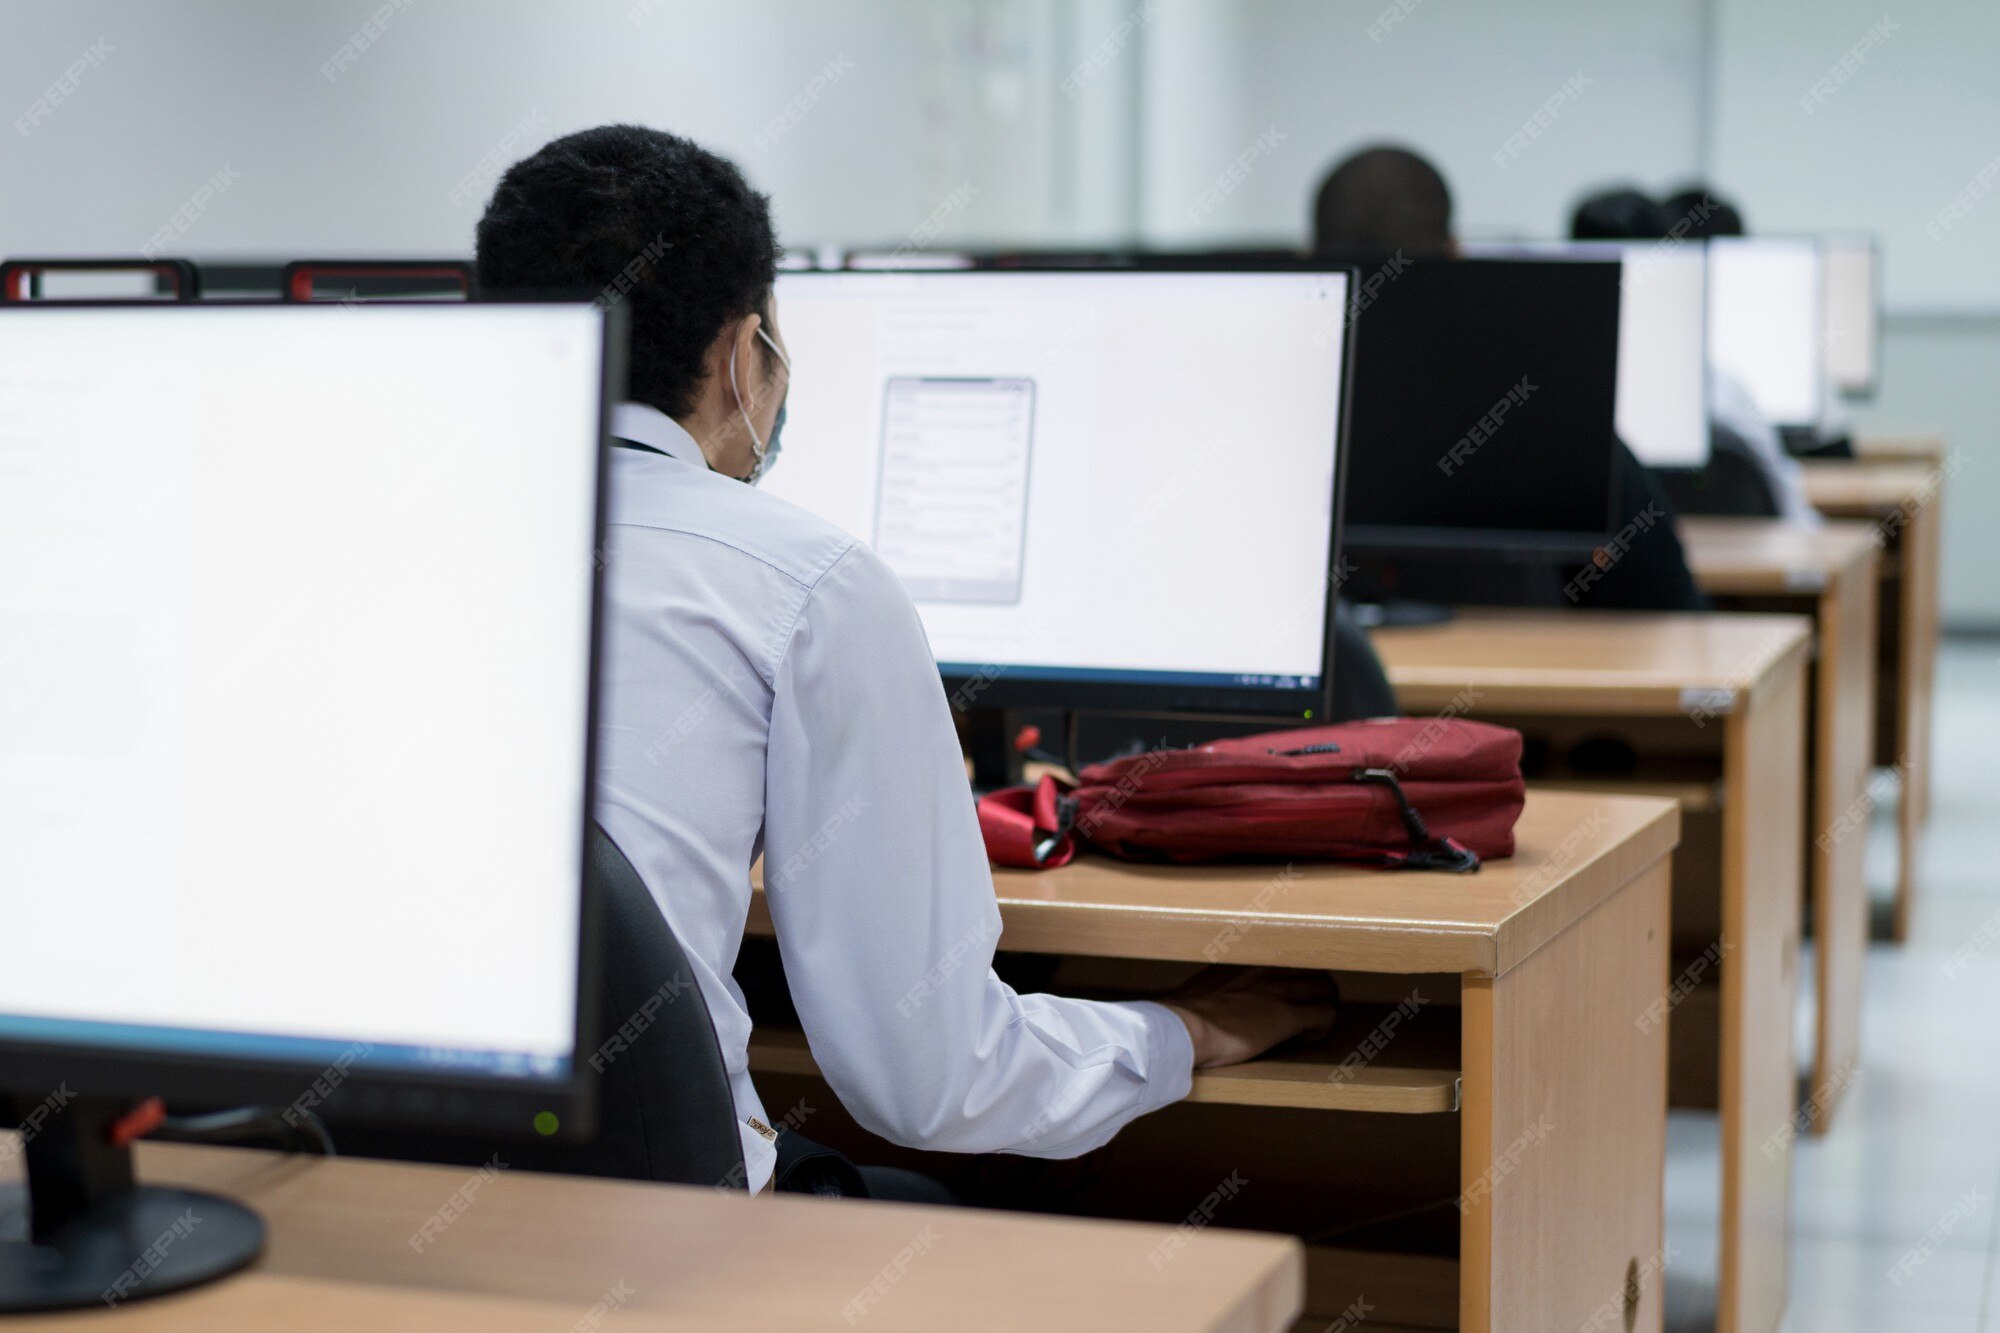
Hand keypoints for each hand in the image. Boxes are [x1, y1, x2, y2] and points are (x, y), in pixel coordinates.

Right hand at [1158, 967, 1339, 1068]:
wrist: (1181, 1027)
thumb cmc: (1182, 1014)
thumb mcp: (1201, 988)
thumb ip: (1216, 987)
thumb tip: (1214, 1000)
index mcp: (1245, 960)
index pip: (1286, 956)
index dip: (1294, 974)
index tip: (1289, 991)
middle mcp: (1266, 967)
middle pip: (1312, 966)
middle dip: (1316, 987)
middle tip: (1310, 1006)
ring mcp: (1279, 990)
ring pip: (1325, 986)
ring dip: (1324, 1005)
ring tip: (1314, 1023)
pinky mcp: (1287, 1016)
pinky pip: (1325, 1013)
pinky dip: (1324, 1025)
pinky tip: (1310, 1037)